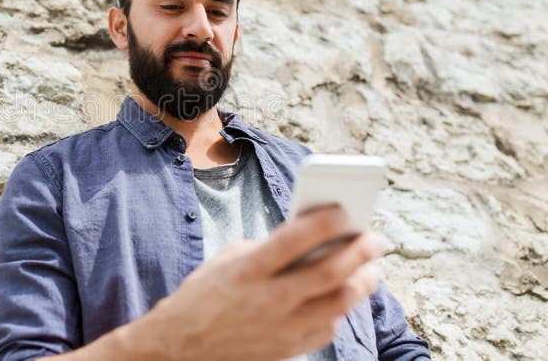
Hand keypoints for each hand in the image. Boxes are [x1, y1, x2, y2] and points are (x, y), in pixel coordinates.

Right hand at [124, 206, 383, 360]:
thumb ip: (267, 248)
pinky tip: (343, 296)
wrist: (181, 345)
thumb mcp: (229, 258)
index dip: (324, 221)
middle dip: (359, 251)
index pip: (294, 239)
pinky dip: (340, 310)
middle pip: (328, 272)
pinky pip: (327, 328)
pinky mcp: (287, 349)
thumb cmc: (204, 294)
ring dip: (361, 282)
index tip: (345, 209)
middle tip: (374, 239)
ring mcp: (280, 328)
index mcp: (248, 269)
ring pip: (338, 303)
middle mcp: (267, 299)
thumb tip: (308, 238)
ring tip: (371, 269)